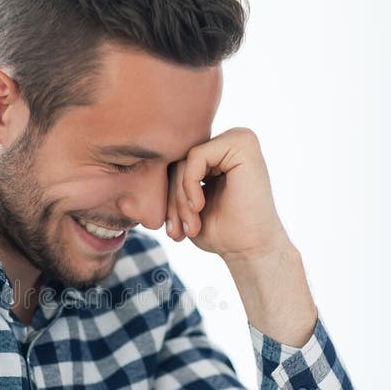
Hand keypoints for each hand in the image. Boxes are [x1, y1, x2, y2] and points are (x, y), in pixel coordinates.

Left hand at [166, 127, 287, 260]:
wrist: (249, 251)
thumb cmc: (221, 232)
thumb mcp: (186, 205)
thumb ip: (173, 181)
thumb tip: (141, 164)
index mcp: (219, 153)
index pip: (177, 164)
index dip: (168, 197)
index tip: (173, 230)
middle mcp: (230, 141)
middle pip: (179, 161)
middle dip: (172, 200)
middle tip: (177, 232)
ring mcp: (238, 139)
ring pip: (184, 160)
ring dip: (179, 198)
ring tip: (190, 227)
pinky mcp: (242, 143)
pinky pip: (195, 156)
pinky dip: (189, 185)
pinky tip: (199, 207)